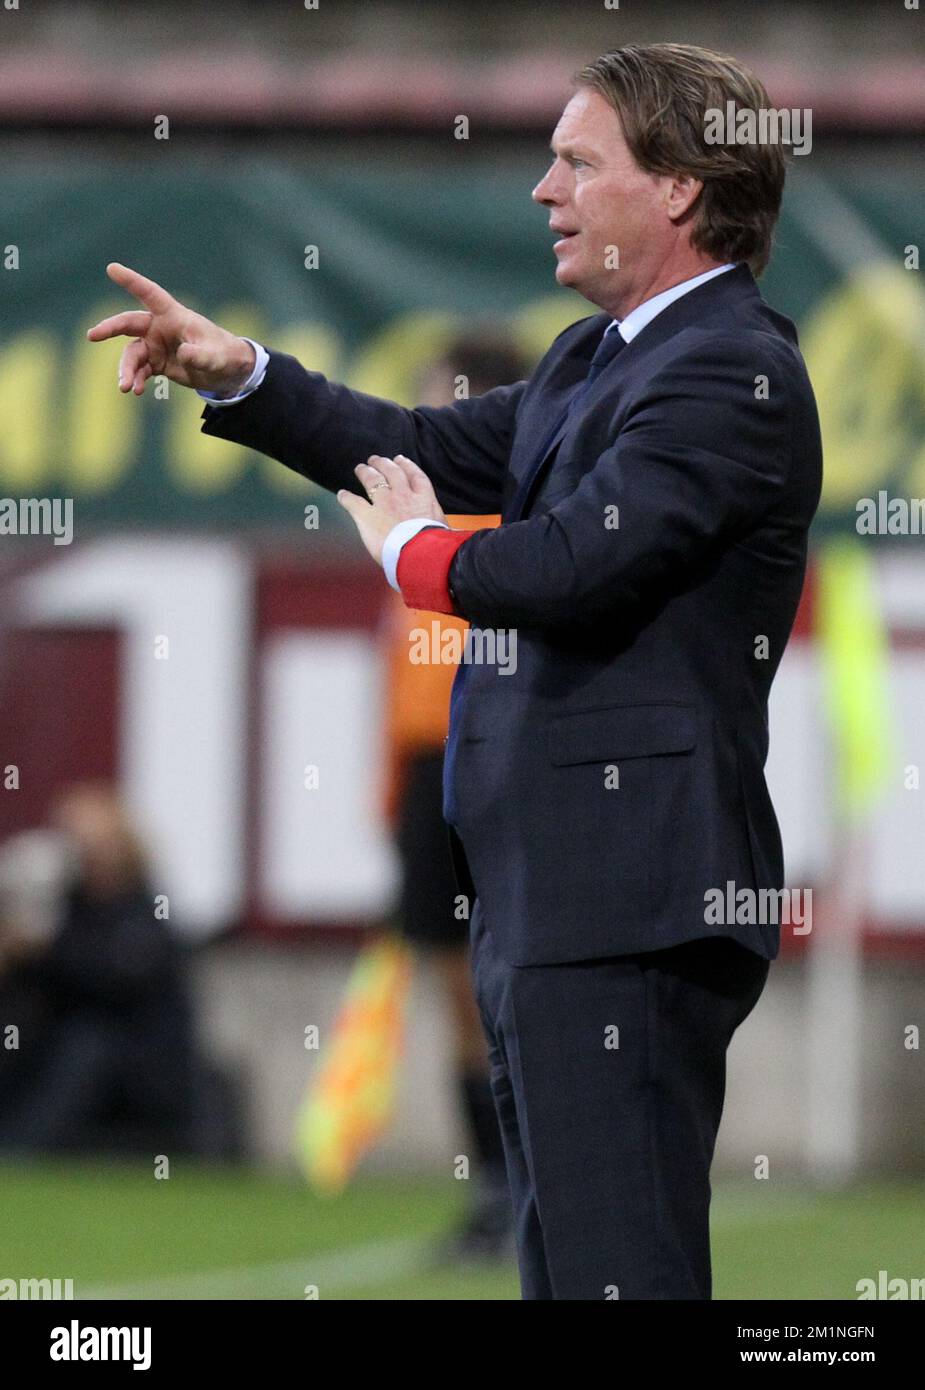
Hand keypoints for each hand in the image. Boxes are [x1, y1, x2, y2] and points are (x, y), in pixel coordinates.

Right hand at [86, 262, 256, 396]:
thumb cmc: (223, 354)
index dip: (131, 281)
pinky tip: (136, 390)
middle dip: (110, 328)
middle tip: (92, 336)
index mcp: (173, 315)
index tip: (111, 268)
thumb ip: (200, 355)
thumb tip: (183, 354)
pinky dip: (135, 379)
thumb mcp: (215, 356)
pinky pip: (139, 370)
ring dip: (126, 369)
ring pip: (132, 354)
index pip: (149, 293)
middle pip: (129, 323)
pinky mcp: (156, 363)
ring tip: (126, 387)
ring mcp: (156, 345)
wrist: (227, 373)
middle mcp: (160, 327)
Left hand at [337, 454, 446, 564]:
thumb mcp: (443, 530)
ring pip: (372, 480)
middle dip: (383, 463)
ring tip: (362, 468)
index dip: (406, 465)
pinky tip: (342, 495)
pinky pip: (353, 502)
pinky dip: (346, 497)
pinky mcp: (367, 516)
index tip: (400, 459)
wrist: (420, 554)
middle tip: (376, 460)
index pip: (415, 476)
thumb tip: (445, 533)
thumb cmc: (436, 547)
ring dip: (365, 472)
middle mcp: (403, 495)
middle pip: (391, 472)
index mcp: (424, 499)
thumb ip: (438, 524)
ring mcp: (384, 504)